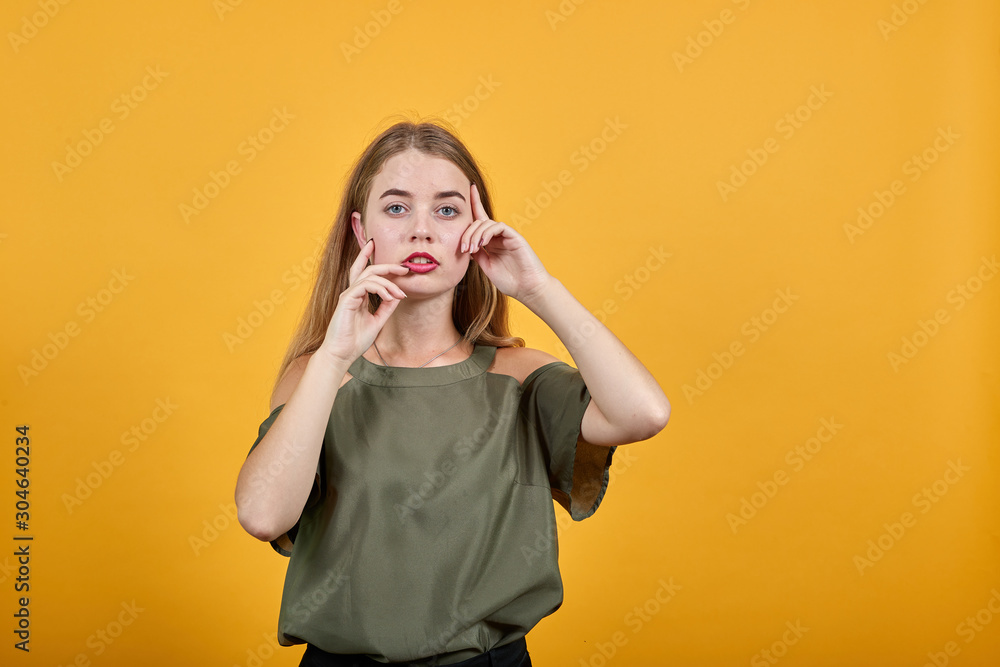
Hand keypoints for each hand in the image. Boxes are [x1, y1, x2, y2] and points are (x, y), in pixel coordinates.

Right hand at [316, 239, 407, 365]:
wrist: (342, 354)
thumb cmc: (355, 340)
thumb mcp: (377, 321)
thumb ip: (386, 307)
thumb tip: (398, 295)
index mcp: (359, 297)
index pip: (369, 275)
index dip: (385, 269)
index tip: (403, 271)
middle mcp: (353, 293)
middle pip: (369, 270)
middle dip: (388, 266)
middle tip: (404, 268)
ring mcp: (348, 295)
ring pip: (369, 276)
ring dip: (388, 283)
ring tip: (400, 294)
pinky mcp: (346, 299)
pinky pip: (364, 285)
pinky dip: (380, 289)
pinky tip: (389, 298)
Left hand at [461, 182, 550, 303]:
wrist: (528, 288)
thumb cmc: (510, 280)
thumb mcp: (486, 266)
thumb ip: (477, 253)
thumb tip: (464, 243)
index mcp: (491, 242)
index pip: (480, 219)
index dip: (474, 203)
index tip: (468, 188)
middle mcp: (498, 236)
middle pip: (478, 222)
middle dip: (467, 233)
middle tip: (464, 249)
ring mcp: (507, 235)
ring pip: (486, 223)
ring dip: (475, 235)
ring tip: (472, 249)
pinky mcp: (514, 236)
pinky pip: (498, 226)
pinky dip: (487, 233)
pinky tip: (483, 244)